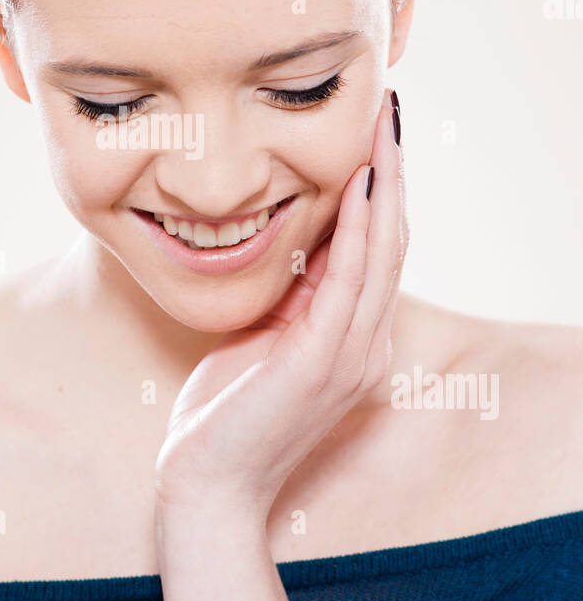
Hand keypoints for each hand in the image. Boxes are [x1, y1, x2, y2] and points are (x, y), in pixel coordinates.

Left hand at [155, 87, 407, 520]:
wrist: (207, 486)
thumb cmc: (224, 417)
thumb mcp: (262, 341)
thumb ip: (288, 299)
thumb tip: (290, 244)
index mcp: (353, 341)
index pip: (379, 254)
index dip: (380, 194)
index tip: (372, 138)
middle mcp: (365, 345)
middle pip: (393, 243)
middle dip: (391, 175)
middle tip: (388, 114)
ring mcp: (351, 354)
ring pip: (383, 253)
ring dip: (384, 186)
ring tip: (382, 130)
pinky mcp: (323, 361)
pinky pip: (350, 279)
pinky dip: (359, 227)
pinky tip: (358, 183)